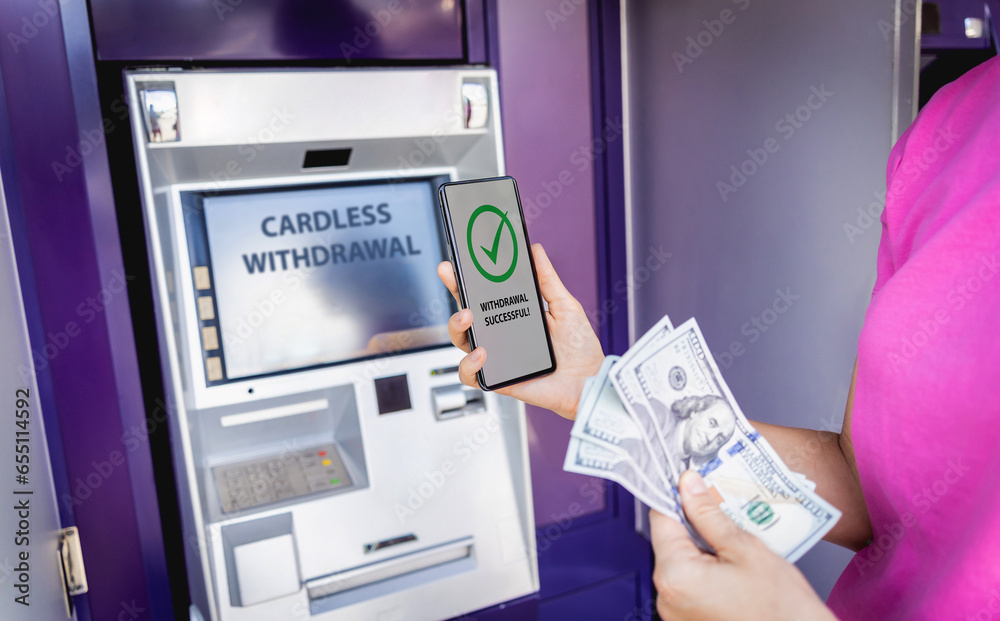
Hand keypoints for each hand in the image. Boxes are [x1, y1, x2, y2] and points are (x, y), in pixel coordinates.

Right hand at [436, 243, 603, 418]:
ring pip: (460, 340)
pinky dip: (469, 364)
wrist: (589, 381)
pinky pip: (470, 374)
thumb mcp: (564, 305)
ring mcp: (496, 356)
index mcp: (512, 314)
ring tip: (468, 317)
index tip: (457, 261)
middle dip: (454, 291)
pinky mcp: (497, 379)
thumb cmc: (579, 348)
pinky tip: (482, 353)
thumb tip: (534, 250)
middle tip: (453, 277)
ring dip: (456, 326)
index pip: (482, 293)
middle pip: (465, 311)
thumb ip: (547, 279)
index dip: (466, 277)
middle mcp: (500, 334)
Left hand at [651, 471, 835, 620]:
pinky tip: (730, 571)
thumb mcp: (745, 548)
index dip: (677, 497)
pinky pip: (687, 586)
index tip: (693, 486)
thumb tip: (689, 485)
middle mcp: (667, 598)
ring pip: (679, 564)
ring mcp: (675, 614)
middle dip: (693, 526)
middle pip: (669, 542)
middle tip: (723, 517)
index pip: (660, 519)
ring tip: (733, 550)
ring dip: (700, 551)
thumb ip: (709, 514)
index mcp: (676, 576)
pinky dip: (704, 574)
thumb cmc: (780, 608)